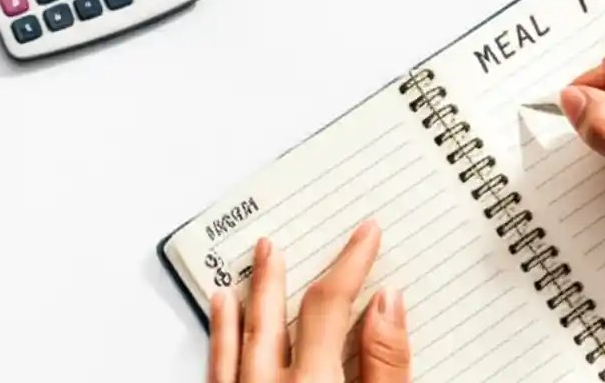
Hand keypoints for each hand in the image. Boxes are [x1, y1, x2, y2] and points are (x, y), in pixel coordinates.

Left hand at [206, 220, 410, 382]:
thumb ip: (386, 364)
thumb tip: (388, 304)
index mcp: (315, 382)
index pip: (329, 306)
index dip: (350, 265)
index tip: (365, 236)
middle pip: (272, 319)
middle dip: (275, 278)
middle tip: (273, 245)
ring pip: (238, 341)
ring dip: (244, 301)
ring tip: (246, 270)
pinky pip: (216, 371)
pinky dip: (218, 338)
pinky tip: (220, 314)